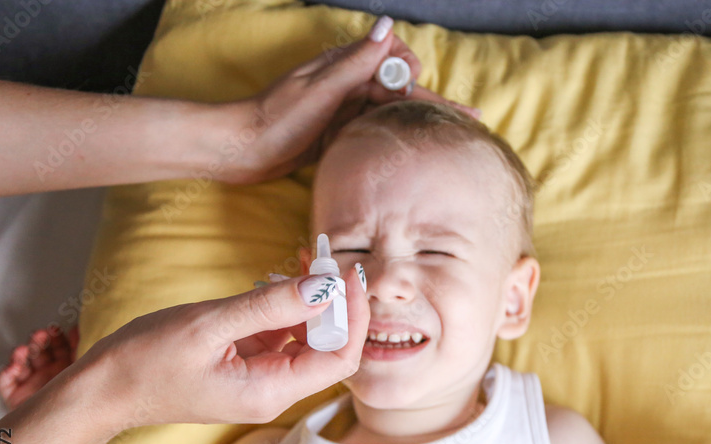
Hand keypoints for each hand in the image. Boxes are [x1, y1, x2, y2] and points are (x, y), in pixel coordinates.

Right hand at [81, 267, 368, 425]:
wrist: (104, 390)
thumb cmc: (146, 362)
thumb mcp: (209, 325)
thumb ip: (269, 306)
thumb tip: (323, 288)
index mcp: (271, 391)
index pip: (341, 358)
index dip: (354, 316)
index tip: (349, 275)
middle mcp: (274, 392)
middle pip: (330, 348)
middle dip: (334, 303)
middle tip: (324, 259)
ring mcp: (262, 380)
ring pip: (307, 340)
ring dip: (311, 302)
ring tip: (304, 261)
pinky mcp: (248, 367)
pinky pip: (281, 337)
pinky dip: (286, 309)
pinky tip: (278, 282)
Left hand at [218, 15, 480, 184]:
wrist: (241, 149)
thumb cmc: (276, 119)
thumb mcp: (321, 89)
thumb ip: (358, 61)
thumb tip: (388, 27)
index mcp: (345, 68)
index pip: (394, 66)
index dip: (417, 78)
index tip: (434, 93)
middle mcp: (347, 85)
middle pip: (399, 91)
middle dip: (433, 102)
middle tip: (470, 118)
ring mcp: (343, 109)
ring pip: (391, 111)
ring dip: (419, 120)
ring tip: (452, 137)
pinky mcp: (337, 132)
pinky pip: (375, 129)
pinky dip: (397, 135)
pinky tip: (413, 149)